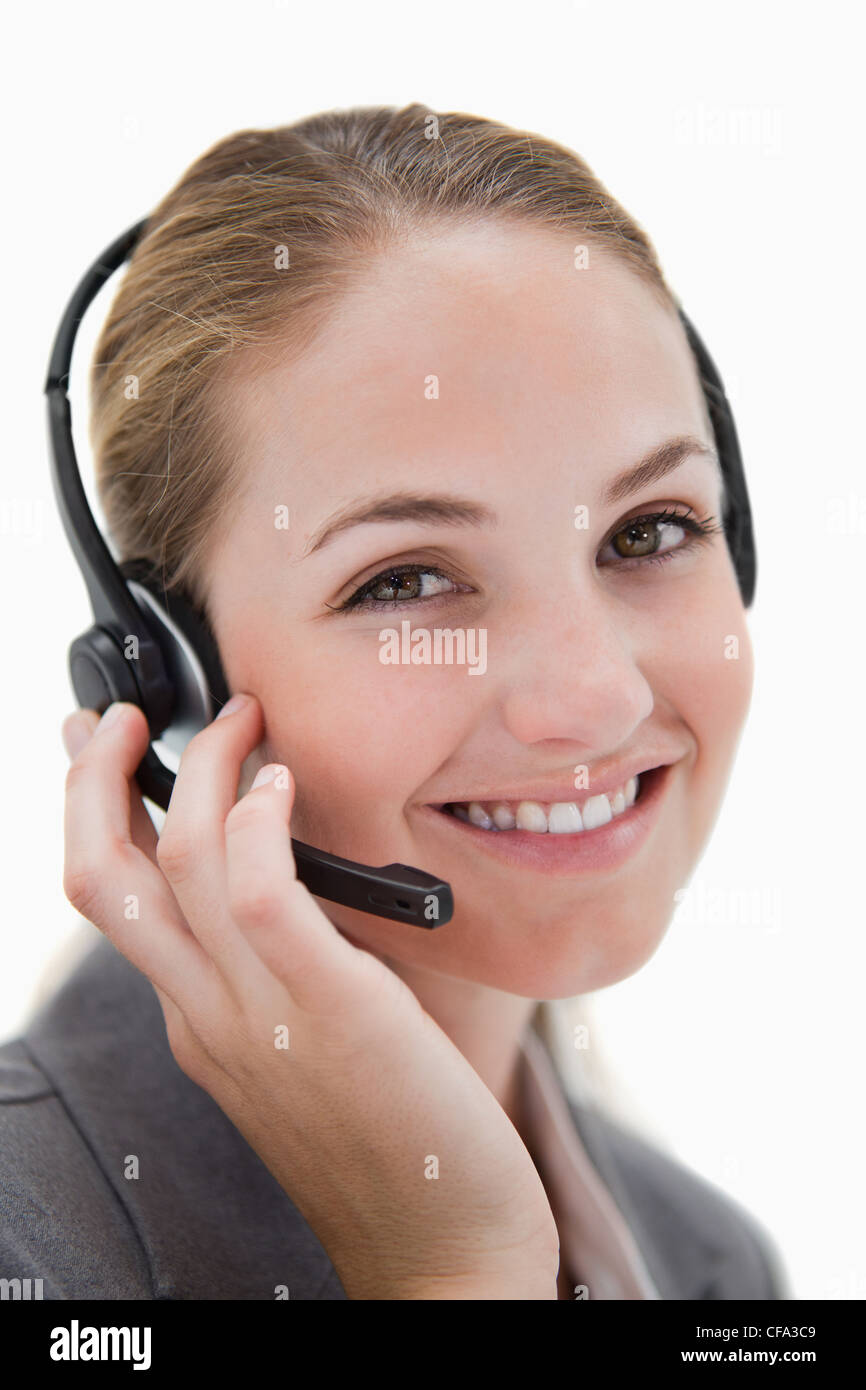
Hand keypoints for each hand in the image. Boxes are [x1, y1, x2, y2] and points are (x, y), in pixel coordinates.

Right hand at [60, 695, 559, 1299]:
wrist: (444, 1250)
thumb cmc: (397, 1139)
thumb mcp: (310, 1047)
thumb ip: (283, 972)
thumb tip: (287, 881)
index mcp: (198, 1022)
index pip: (113, 900)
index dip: (92, 814)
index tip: (100, 750)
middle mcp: (206, 1015)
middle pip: (99, 877)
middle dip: (92, 778)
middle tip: (126, 716)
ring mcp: (257, 1016)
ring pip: (173, 866)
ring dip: (197, 770)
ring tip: (241, 722)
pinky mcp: (329, 1009)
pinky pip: (260, 894)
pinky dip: (255, 823)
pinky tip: (279, 785)